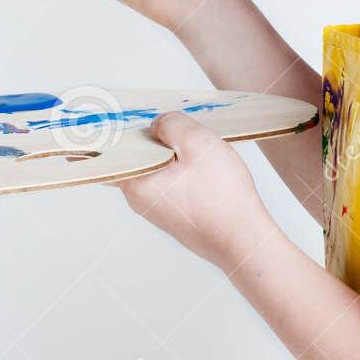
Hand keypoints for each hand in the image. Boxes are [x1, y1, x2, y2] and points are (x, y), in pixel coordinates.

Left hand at [117, 112, 274, 272]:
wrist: (244, 240)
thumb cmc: (222, 197)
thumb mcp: (197, 142)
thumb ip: (171, 124)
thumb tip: (158, 124)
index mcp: (135, 182)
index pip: (114, 149)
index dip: (124, 128)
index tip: (132, 119)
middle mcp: (140, 199)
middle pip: (139, 156)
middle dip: (157, 139)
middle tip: (180, 129)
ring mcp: (159, 209)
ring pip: (159, 169)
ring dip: (175, 155)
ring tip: (199, 149)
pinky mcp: (177, 215)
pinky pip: (173, 184)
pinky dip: (185, 171)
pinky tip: (206, 168)